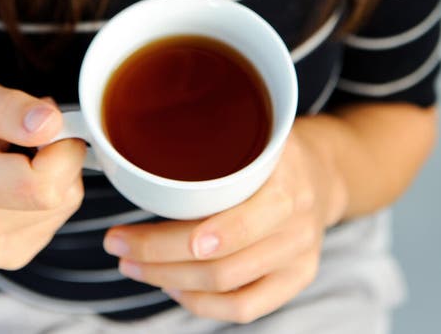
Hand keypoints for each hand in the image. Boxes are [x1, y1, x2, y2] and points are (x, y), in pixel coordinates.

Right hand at [0, 77, 85, 273]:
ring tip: (14, 159)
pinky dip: (47, 194)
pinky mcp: (9, 258)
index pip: (37, 186)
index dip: (63, 149)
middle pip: (59, 194)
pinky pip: (58, 217)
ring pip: (65, 204)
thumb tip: (52, 123)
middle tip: (26, 137)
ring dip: (54, 173)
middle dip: (59, 155)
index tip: (51, 125)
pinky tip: (15, 183)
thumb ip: (9, 108)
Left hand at [103, 120, 347, 323]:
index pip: (234, 225)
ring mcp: (298, 258)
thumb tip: (137, 148)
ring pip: (227, 287)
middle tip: (116, 242)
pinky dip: (202, 304)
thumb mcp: (253, 130)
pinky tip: (173, 286)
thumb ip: (213, 144)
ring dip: (169, 280)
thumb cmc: (273, 148)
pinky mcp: (296, 281)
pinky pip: (245, 309)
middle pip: (221, 261)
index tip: (134, 232)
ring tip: (132, 263)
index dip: (184, 238)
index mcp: (286, 183)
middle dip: (158, 257)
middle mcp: (296, 226)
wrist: (324, 172)